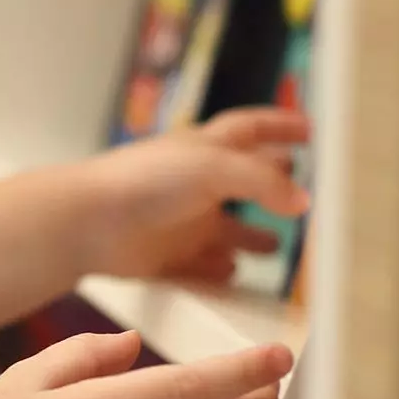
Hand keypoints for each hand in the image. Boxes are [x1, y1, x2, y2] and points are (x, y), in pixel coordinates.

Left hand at [76, 107, 310, 285]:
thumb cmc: (145, 180)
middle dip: (271, 184)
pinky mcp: (165, 255)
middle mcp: (194, 183)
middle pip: (241, 181)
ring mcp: (180, 220)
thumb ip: (262, 181)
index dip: (279, 125)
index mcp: (204, 149)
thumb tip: (302, 200)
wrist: (89, 221)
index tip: (309, 128)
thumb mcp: (213, 168)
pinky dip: (218, 269)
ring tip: (276, 246)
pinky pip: (199, 264)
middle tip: (301, 192)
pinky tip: (233, 273)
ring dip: (249, 235)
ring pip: (224, 228)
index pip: (249, 129)